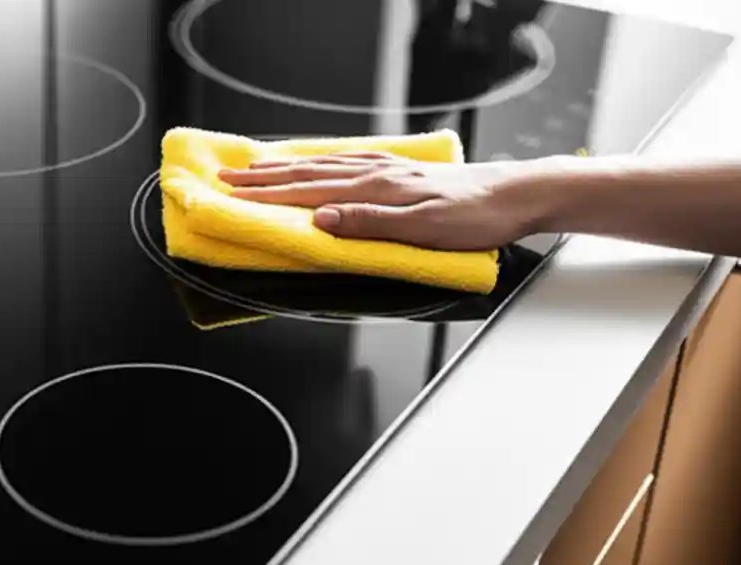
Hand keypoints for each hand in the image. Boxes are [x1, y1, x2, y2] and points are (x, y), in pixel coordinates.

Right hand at [218, 153, 545, 251]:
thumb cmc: (473, 219)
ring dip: (285, 167)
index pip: (309, 190)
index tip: (232, 194)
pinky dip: (318, 159)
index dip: (267, 194)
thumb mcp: (422, 229)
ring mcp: (386, 168)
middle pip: (308, 173)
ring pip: (323, 163)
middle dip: (264, 177)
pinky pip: (345, 160)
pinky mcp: (398, 170)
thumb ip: (369, 224)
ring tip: (255, 167)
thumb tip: (322, 219)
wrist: (514, 195)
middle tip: (227, 178)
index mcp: (376, 188)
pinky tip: (312, 161)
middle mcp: (376, 173)